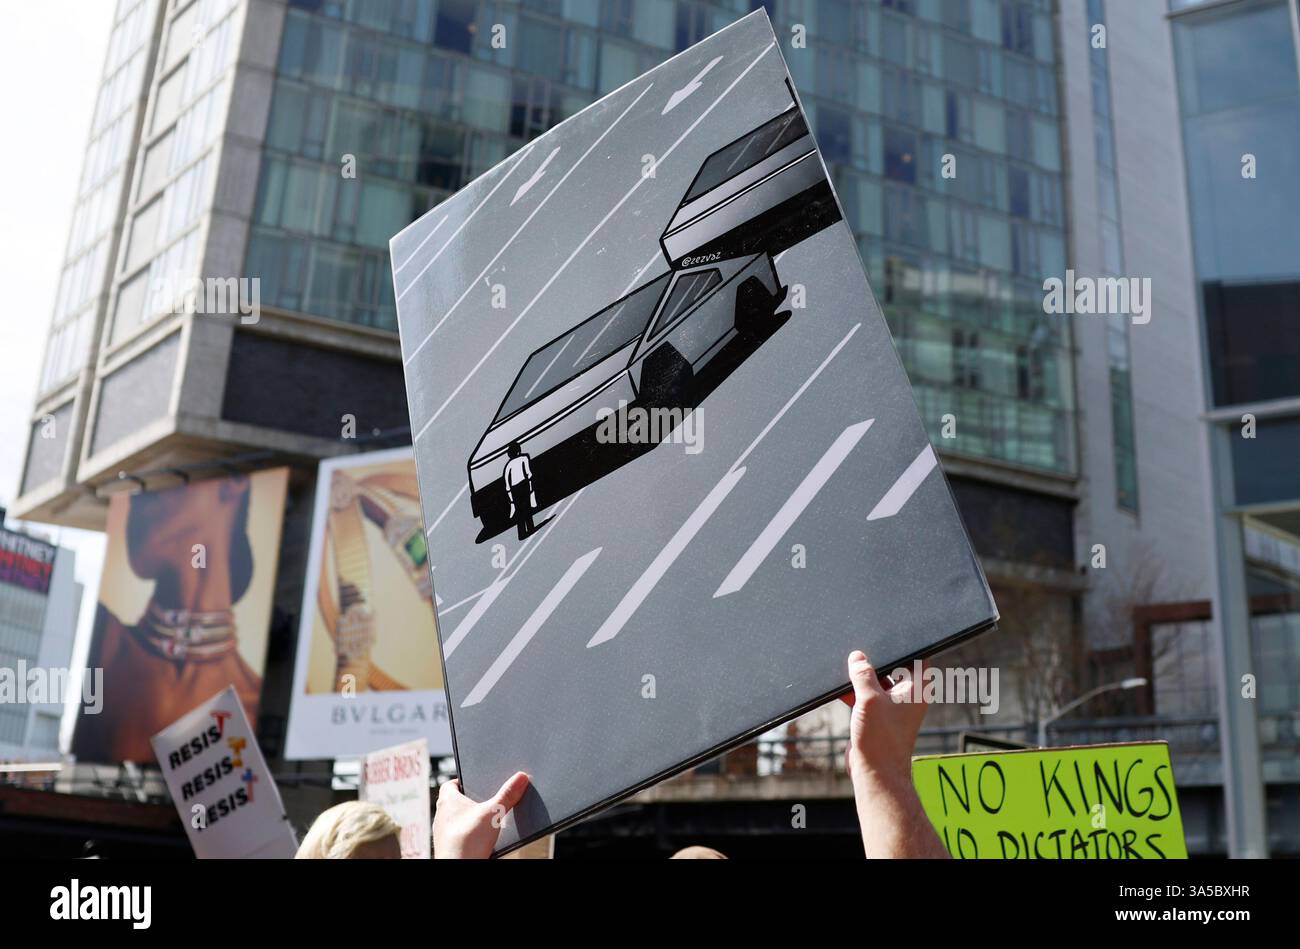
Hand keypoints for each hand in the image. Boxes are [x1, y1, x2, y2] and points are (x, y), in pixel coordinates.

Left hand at [433, 772, 528, 858]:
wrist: (459, 867)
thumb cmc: (467, 840)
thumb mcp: (494, 812)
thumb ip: (508, 794)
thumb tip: (520, 777)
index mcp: (447, 800)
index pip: (451, 783)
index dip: (463, 781)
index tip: (474, 782)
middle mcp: (441, 815)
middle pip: (456, 802)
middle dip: (471, 802)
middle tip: (485, 802)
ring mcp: (443, 833)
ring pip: (457, 820)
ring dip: (470, 820)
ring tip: (485, 823)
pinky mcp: (448, 847)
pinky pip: (460, 836)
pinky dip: (469, 836)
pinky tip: (481, 840)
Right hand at [838, 651, 947, 857]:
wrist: (875, 773)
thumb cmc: (882, 739)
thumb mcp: (870, 699)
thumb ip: (862, 674)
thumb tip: (857, 657)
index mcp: (917, 687)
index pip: (916, 656)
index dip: (904, 644)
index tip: (889, 633)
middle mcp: (908, 695)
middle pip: (893, 666)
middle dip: (876, 660)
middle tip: (862, 650)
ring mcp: (893, 705)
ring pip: (877, 681)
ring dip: (862, 677)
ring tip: (848, 668)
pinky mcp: (877, 715)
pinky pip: (866, 696)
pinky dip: (855, 691)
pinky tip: (840, 687)